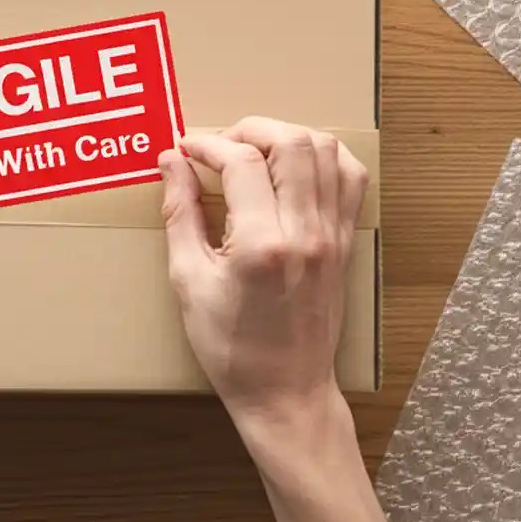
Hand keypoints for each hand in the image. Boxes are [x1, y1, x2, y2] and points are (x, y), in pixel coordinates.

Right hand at [158, 117, 367, 428]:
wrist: (284, 392)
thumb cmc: (230, 348)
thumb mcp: (189, 282)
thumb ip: (180, 214)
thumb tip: (171, 162)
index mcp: (262, 245)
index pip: (240, 162)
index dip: (207, 144)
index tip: (185, 149)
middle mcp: (306, 233)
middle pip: (291, 142)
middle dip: (249, 129)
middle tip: (219, 144)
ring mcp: (333, 236)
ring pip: (325, 150)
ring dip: (286, 137)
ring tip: (253, 151)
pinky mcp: (345, 242)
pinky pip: (349, 177)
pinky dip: (324, 156)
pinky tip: (295, 165)